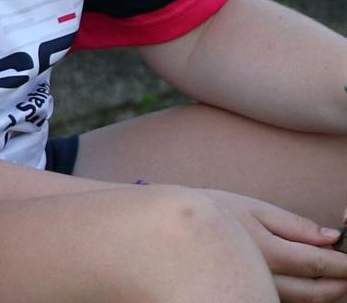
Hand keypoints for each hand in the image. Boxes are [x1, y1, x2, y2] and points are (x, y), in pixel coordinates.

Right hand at [202, 189, 346, 302]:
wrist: (172, 228)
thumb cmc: (212, 212)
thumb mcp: (254, 208)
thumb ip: (295, 225)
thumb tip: (331, 237)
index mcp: (267, 252)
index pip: (318, 264)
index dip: (343, 264)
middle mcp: (262, 279)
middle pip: (316, 292)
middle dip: (341, 284)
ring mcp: (253, 291)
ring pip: (304, 302)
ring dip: (327, 294)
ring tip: (337, 280)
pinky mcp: (247, 295)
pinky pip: (286, 302)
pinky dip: (307, 297)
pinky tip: (309, 284)